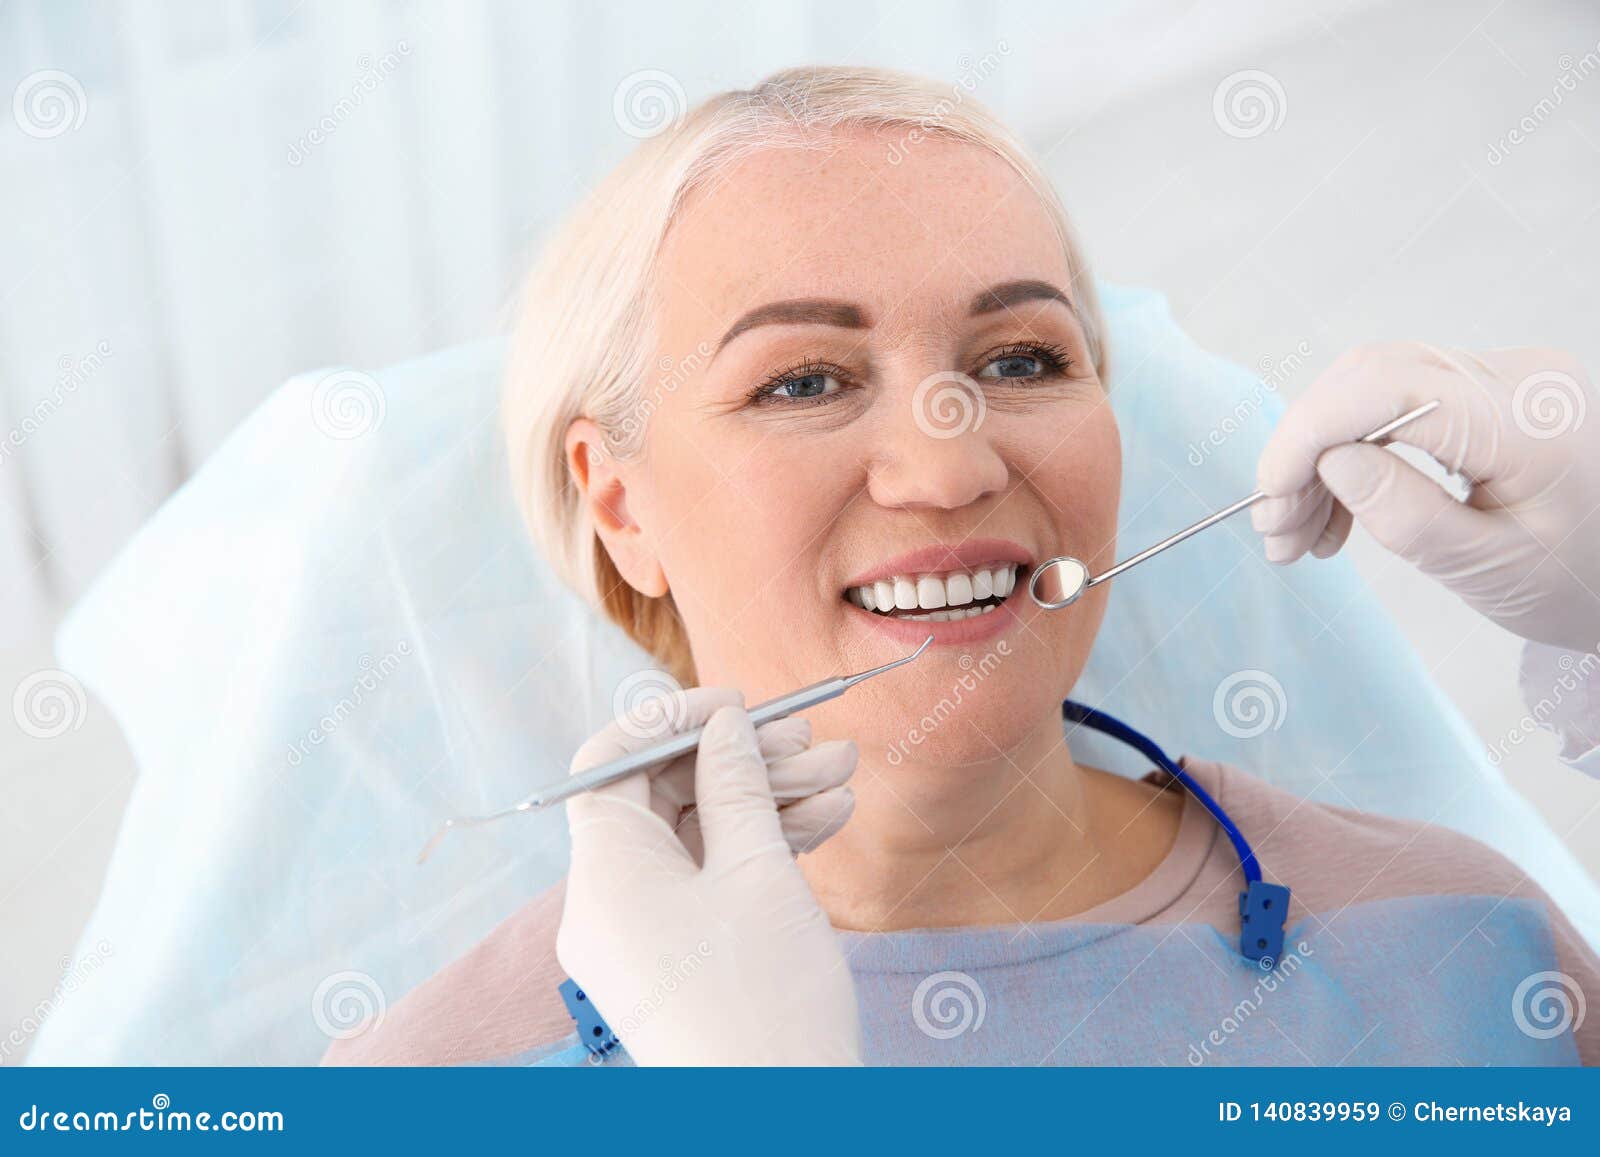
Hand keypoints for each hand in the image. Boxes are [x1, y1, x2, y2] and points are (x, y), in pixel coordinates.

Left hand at [555, 687, 861, 1064]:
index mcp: (602, 875)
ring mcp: (645, 932)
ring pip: (700, 835)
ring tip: (844, 776)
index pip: (610, 762)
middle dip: (742, 759)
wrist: (784, 1125)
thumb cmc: (765, 1001)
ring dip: (770, 799)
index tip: (736, 704)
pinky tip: (830, 821)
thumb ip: (736, 783)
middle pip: (663, 794)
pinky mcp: (682, 955)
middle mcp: (609, 901)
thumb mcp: (756, 871)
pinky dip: (765, 847)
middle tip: (813, 738)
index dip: (671, 719)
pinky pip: (713, 879)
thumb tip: (723, 725)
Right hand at [1254, 343, 1599, 649]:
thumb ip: (1407, 516)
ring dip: (1322, 455)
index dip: (1310, 433)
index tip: (1268, 496)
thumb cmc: (1579, 583)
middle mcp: (1520, 378)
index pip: (1389, 390)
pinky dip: (1355, 452)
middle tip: (1274, 527)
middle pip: (1373, 377)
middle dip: (1305, 448)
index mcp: (1531, 423)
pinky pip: (1400, 402)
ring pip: (1375, 387)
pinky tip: (1337, 511)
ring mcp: (1507, 377)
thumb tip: (1330, 461)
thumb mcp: (1489, 569)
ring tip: (1298, 533)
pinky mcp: (1491, 391)